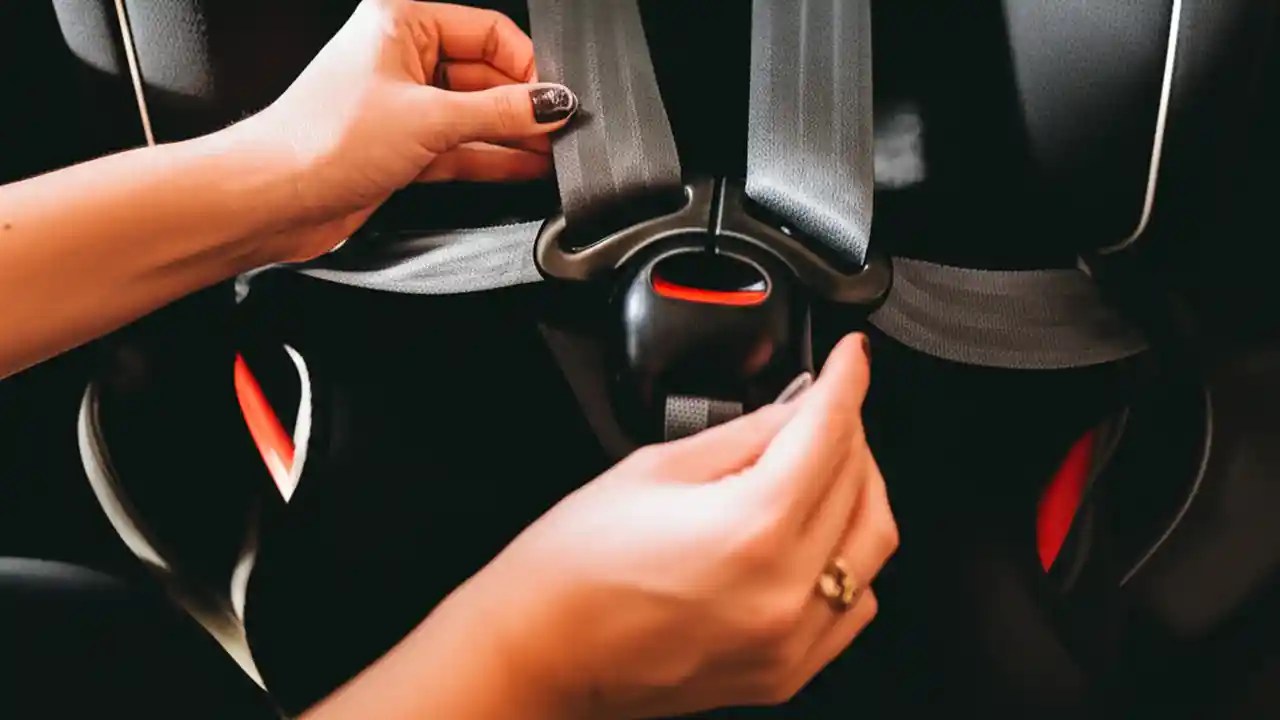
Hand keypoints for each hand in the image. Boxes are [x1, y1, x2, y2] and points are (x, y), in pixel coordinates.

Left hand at [230, 0, 577, 262]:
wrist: (273, 197)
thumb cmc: (321, 139)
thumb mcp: (429, 119)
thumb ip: (500, 112)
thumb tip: (551, 102)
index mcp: (403, 22)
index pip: (489, 32)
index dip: (528, 65)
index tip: (556, 99)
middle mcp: (403, 58)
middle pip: (486, 74)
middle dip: (524, 103)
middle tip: (562, 128)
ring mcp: (403, 105)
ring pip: (475, 114)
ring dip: (513, 134)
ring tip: (555, 151)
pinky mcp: (402, 147)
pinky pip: (461, 146)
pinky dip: (493, 157)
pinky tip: (527, 166)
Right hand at [469, 333, 897, 717]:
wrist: (541, 653)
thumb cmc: (572, 569)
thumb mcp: (654, 469)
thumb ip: (742, 435)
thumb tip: (795, 409)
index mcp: (752, 529)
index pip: (828, 432)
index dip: (846, 380)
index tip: (852, 355)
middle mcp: (784, 591)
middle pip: (859, 483)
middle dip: (848, 429)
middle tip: (820, 405)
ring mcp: (790, 639)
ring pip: (873, 544)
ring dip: (859, 490)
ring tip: (820, 465)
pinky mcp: (786, 670)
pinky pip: (854, 602)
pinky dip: (850, 556)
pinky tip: (816, 532)